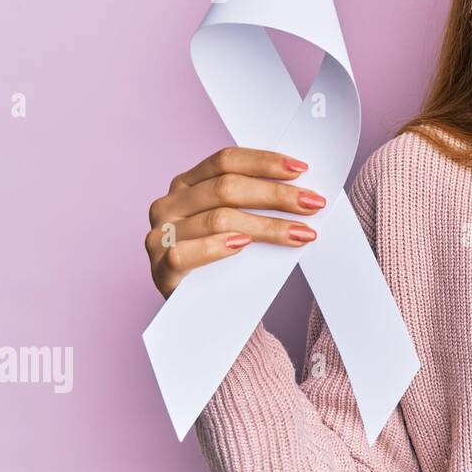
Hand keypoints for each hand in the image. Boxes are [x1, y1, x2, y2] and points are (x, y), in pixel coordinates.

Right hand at [145, 147, 326, 298]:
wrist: (206, 311)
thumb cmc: (228, 260)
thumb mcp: (240, 224)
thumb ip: (256, 204)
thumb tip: (303, 193)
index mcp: (188, 183)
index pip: (226, 160)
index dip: (264, 162)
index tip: (301, 170)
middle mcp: (169, 204)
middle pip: (226, 188)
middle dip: (276, 195)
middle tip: (312, 204)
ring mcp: (159, 235)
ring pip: (217, 219)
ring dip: (266, 226)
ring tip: (300, 233)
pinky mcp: (159, 268)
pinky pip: (186, 253)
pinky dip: (217, 247)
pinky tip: (244, 245)